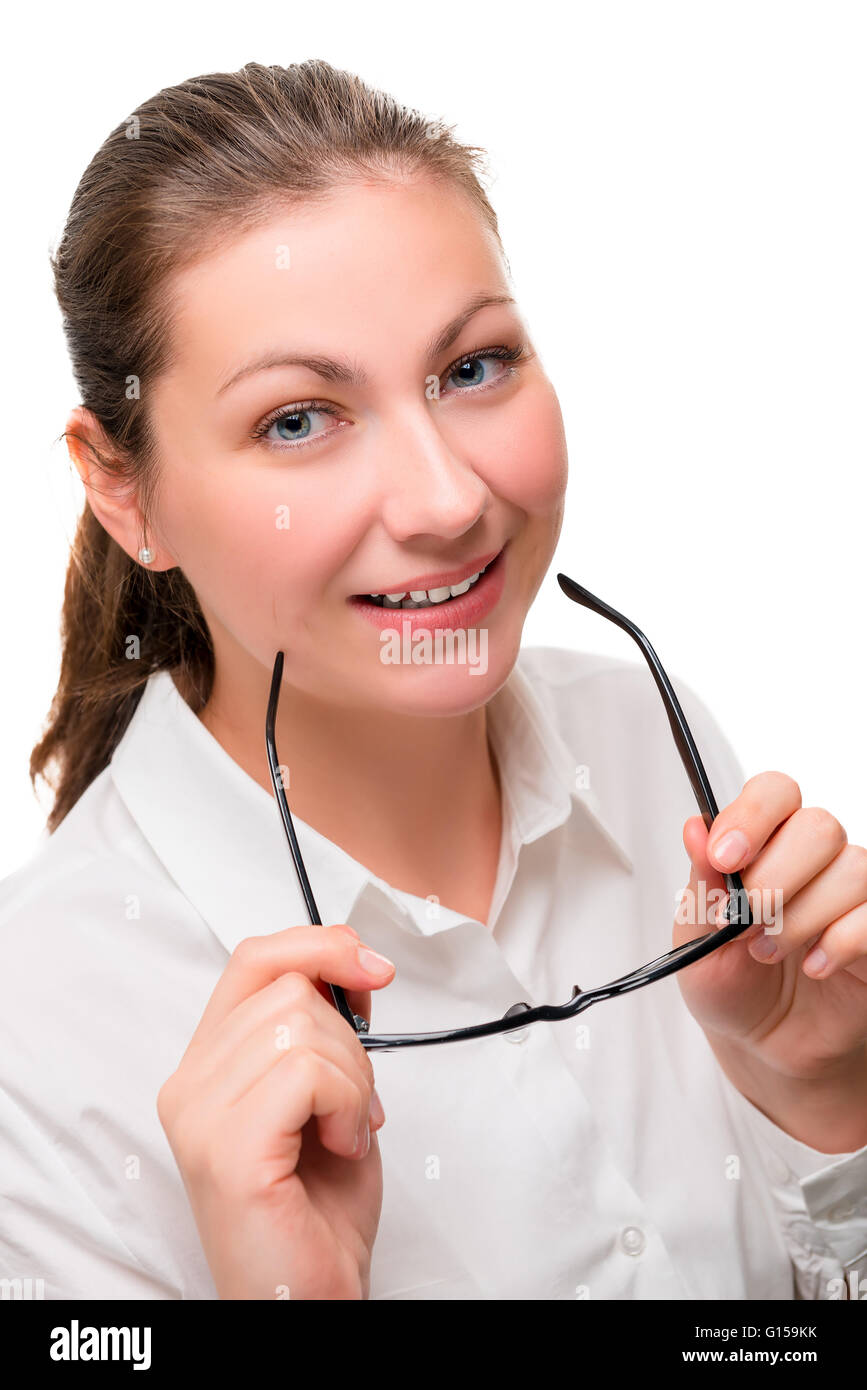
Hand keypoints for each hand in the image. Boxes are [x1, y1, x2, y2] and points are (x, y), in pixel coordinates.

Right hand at [157, 923, 395, 1299]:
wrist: (311, 1298)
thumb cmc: (319, 1208)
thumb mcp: (328, 1094)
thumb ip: (322, 1029)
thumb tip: (350, 963)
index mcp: (206, 1066)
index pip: (253, 960)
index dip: (318, 945)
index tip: (371, 967)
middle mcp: (188, 1085)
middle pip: (288, 989)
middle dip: (349, 1041)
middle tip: (352, 1105)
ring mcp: (199, 1116)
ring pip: (300, 1026)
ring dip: (351, 1078)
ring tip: (342, 1131)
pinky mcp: (226, 1148)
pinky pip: (307, 1072)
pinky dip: (346, 1104)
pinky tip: (338, 1146)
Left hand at [673, 772, 866, 1081]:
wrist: (765, 1042)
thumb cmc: (731, 982)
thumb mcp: (697, 940)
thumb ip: (701, 885)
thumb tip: (695, 829)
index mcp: (764, 843)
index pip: (774, 792)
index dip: (752, 816)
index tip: (725, 858)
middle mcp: (813, 859)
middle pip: (818, 826)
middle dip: (775, 877)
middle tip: (747, 920)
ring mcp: (851, 894)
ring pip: (852, 869)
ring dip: (802, 917)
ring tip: (768, 952)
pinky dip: (839, 942)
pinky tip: (814, 966)